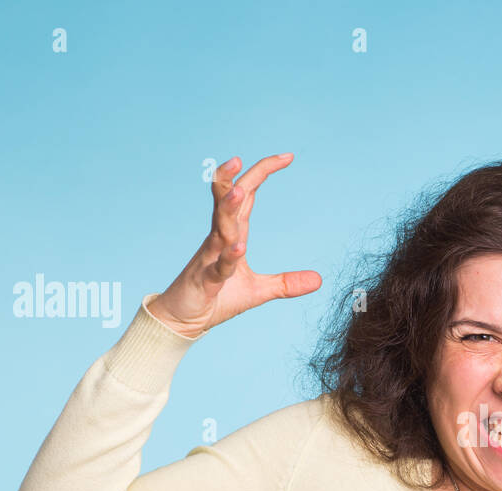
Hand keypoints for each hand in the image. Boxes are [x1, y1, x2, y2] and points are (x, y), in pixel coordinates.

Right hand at [151, 153, 322, 336]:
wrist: (183, 321)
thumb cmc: (216, 299)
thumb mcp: (258, 291)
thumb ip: (286, 283)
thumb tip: (319, 279)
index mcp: (231, 234)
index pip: (246, 196)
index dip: (263, 173)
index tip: (287, 156)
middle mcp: (218, 239)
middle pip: (225, 202)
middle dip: (233, 179)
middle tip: (239, 158)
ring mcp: (209, 258)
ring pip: (219, 228)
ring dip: (228, 210)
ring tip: (240, 192)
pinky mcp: (205, 281)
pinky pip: (218, 266)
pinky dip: (229, 256)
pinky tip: (239, 247)